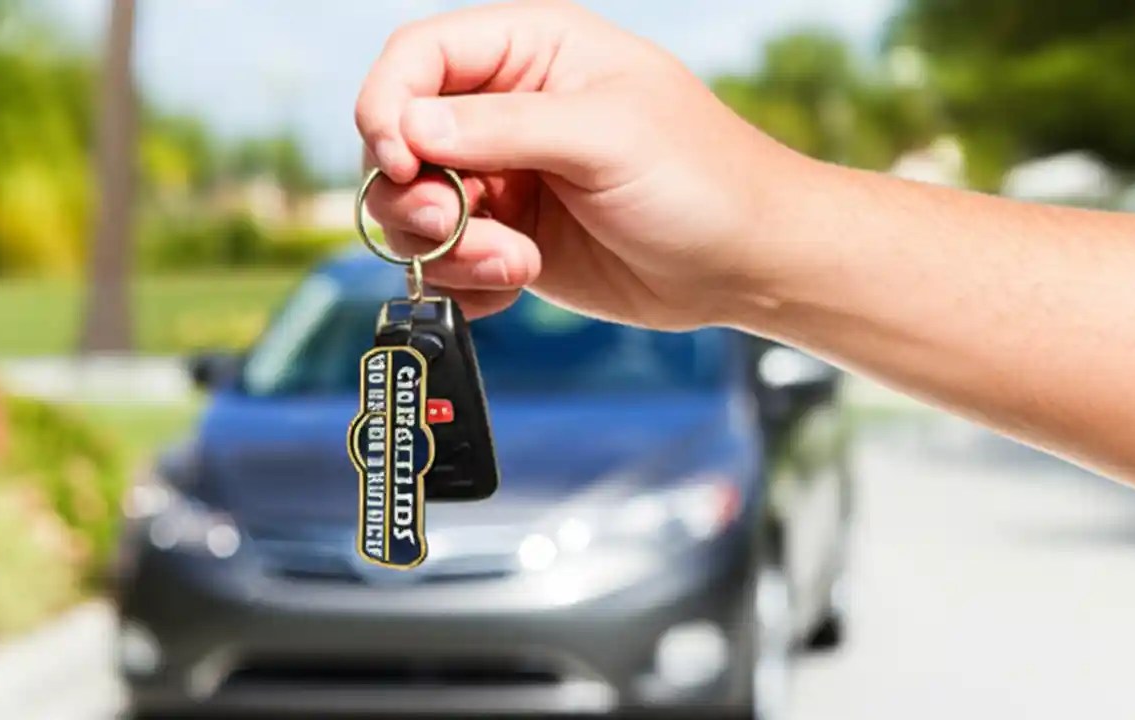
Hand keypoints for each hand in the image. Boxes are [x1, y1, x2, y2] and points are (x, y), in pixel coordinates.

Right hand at [356, 0, 816, 327]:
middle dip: (412, 193)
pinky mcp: (508, 238)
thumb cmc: (702, 178)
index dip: (389, 104)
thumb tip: (410, 128)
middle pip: (397, 138)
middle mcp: (504, 111)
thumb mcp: (607, 136)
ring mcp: (503, 177)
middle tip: (451, 227)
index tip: (401, 158)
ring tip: (513, 265)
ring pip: (411, 208)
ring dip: (445, 247)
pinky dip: (464, 281)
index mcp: (531, 51)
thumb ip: (505, 127)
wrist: (744, 262)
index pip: (418, 56)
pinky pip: (444, 261)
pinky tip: (515, 284)